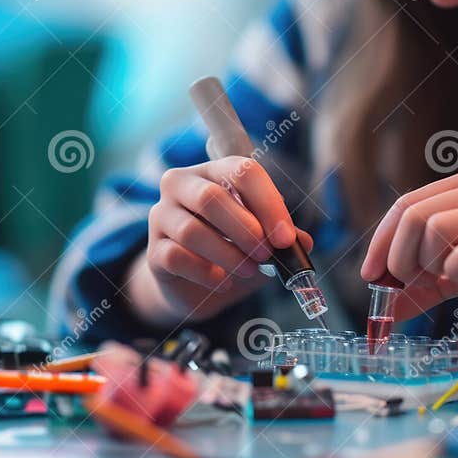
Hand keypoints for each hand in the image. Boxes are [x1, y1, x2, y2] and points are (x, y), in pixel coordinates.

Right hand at [127, 156, 313, 324]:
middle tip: (267, 254)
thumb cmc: (232, 251)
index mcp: (214, 171)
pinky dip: (207, 273)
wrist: (197, 286)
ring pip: (192, 230)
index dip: (267, 203)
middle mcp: (182, 185)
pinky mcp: (153, 251)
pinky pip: (177, 258)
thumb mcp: (263, 240)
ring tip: (249, 270)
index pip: (240, 171)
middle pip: (211, 197)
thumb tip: (304, 243)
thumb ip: (282, 237)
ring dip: (229, 254)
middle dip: (246, 230)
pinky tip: (224, 282)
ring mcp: (162, 216)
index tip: (285, 238)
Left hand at [361, 167, 457, 317]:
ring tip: (448, 280)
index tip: (372, 275)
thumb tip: (384, 308)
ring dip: (427, 266)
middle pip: (412, 216)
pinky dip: (454, 275)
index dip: (380, 241)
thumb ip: (425, 283)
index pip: (405, 204)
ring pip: (432, 231)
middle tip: (409, 283)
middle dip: (397, 257)